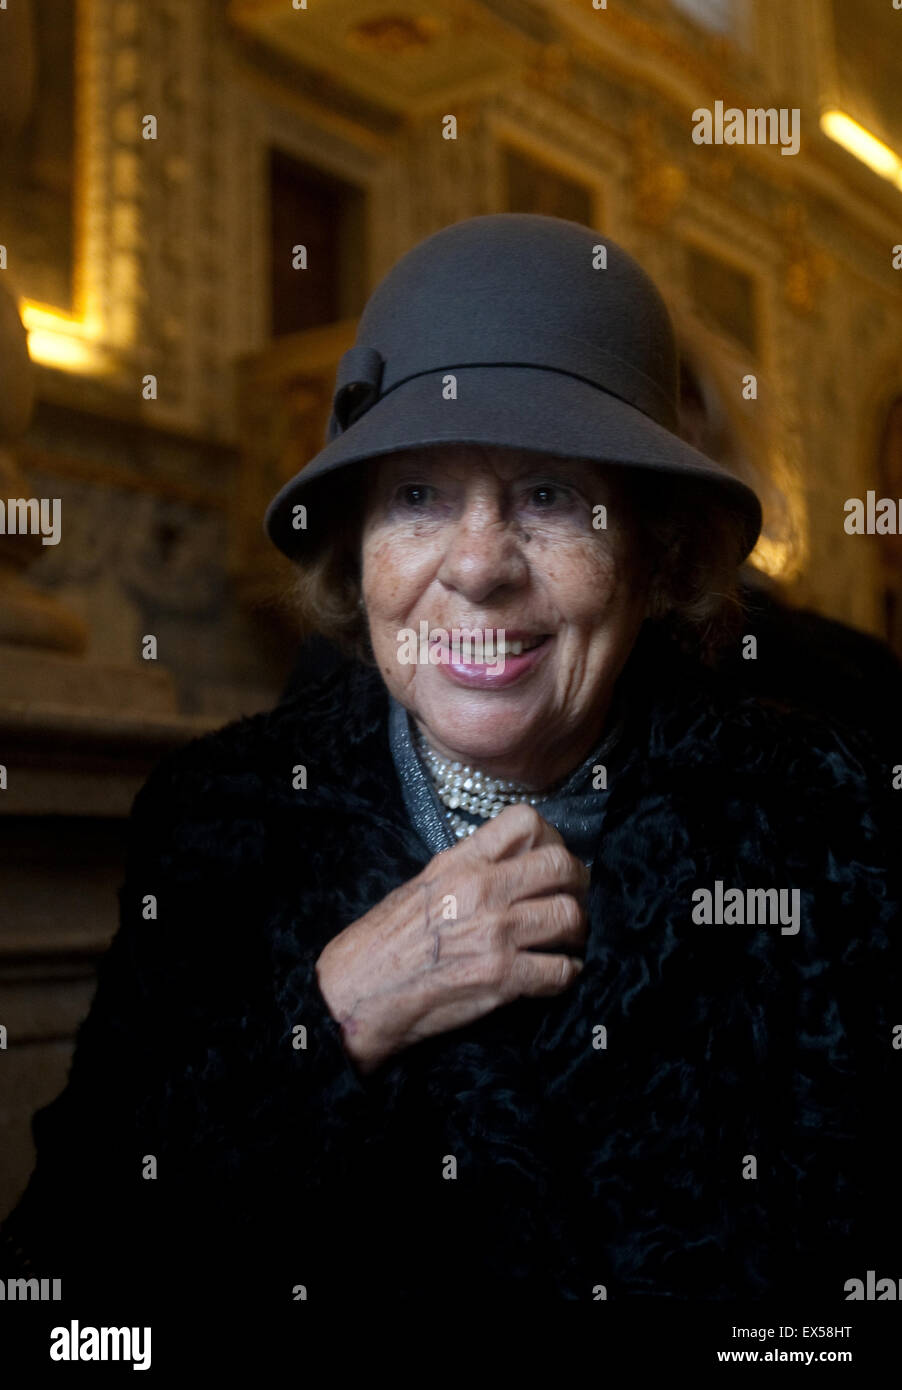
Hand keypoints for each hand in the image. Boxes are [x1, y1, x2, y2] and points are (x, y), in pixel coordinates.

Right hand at [315, 803, 589, 1074]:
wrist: (357, 992)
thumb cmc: (384, 942)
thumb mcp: (422, 884)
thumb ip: (468, 869)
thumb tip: (510, 864)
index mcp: (460, 862)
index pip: (526, 821)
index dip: (551, 838)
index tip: (550, 858)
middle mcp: (482, 890)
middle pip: (562, 864)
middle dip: (578, 883)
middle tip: (573, 898)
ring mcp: (495, 934)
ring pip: (571, 915)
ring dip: (577, 931)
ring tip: (566, 940)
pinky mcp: (502, 978)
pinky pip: (562, 970)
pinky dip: (568, 973)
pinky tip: (557, 973)